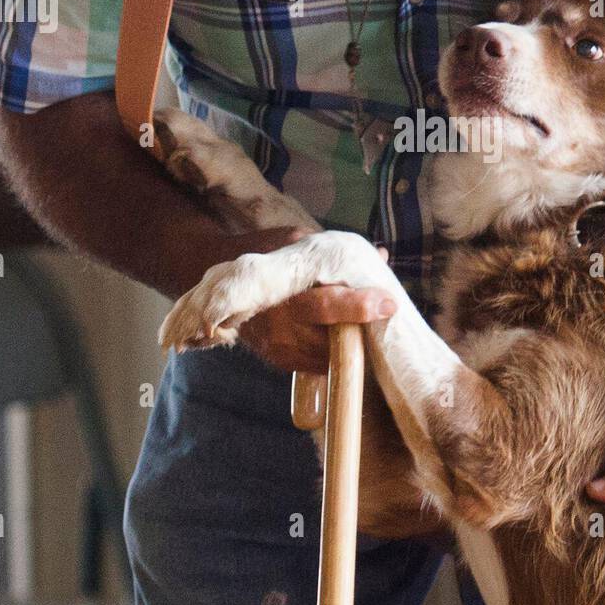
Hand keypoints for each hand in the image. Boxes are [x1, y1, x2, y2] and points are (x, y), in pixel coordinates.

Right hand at [214, 226, 395, 374]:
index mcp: (282, 293)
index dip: (360, 306)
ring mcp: (281, 348)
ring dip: (356, 344)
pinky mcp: (282, 360)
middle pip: (333, 338)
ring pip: (330, 357)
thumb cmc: (259, 255)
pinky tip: (351, 336)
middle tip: (391, 314)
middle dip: (365, 329)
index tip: (388, 302)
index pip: (327, 305)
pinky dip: (338, 352)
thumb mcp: (289, 240)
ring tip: (377, 325)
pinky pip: (320, 364)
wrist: (214, 286)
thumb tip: (379, 253)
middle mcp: (281, 326)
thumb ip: (331, 250)